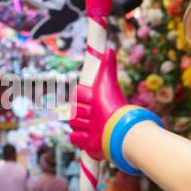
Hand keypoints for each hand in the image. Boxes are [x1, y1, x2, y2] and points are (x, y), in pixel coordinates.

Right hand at [69, 47, 130, 164]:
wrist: (117, 129)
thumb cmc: (112, 104)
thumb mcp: (106, 82)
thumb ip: (107, 65)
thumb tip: (108, 48)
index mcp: (91, 99)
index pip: (75, 95)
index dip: (82, 97)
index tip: (92, 98)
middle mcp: (88, 113)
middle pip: (72, 111)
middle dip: (83, 113)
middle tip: (94, 114)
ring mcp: (86, 128)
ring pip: (72, 124)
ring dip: (83, 125)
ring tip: (95, 126)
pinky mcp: (85, 142)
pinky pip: (74, 138)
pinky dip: (81, 138)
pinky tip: (91, 137)